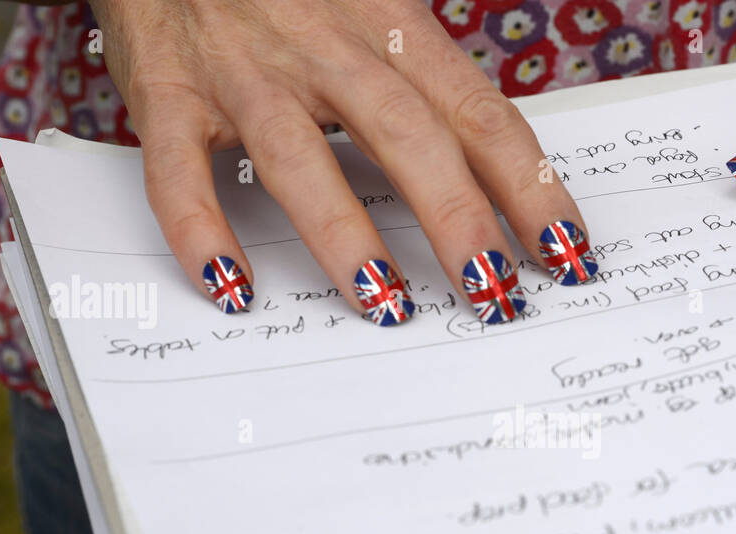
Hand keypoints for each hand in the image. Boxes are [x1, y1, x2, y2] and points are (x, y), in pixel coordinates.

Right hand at [87, 0, 597, 323]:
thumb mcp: (375, 13)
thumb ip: (426, 85)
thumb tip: (495, 181)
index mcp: (391, 26)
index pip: (479, 114)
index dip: (529, 187)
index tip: (567, 253)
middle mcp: (324, 45)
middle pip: (407, 136)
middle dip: (458, 220)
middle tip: (493, 294)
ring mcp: (244, 71)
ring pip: (301, 157)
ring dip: (346, 235)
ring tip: (386, 304)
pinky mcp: (169, 92)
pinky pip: (181, 171)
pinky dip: (203, 232)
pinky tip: (232, 289)